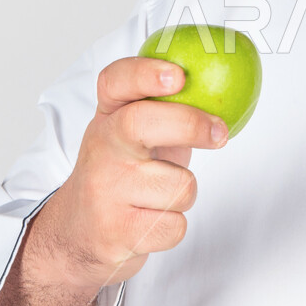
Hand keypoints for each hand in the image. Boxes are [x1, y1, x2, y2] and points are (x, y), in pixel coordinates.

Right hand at [24, 56, 229, 294]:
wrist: (77, 232)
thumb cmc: (122, 174)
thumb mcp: (135, 134)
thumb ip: (166, 108)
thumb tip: (229, 84)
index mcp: (108, 117)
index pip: (115, 82)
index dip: (146, 73)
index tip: (178, 75)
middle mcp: (101, 148)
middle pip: (140, 123)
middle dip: (189, 124)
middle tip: (219, 132)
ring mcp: (104, 189)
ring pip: (177, 186)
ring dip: (184, 193)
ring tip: (160, 195)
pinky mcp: (115, 231)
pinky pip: (174, 225)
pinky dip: (174, 227)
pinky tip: (150, 221)